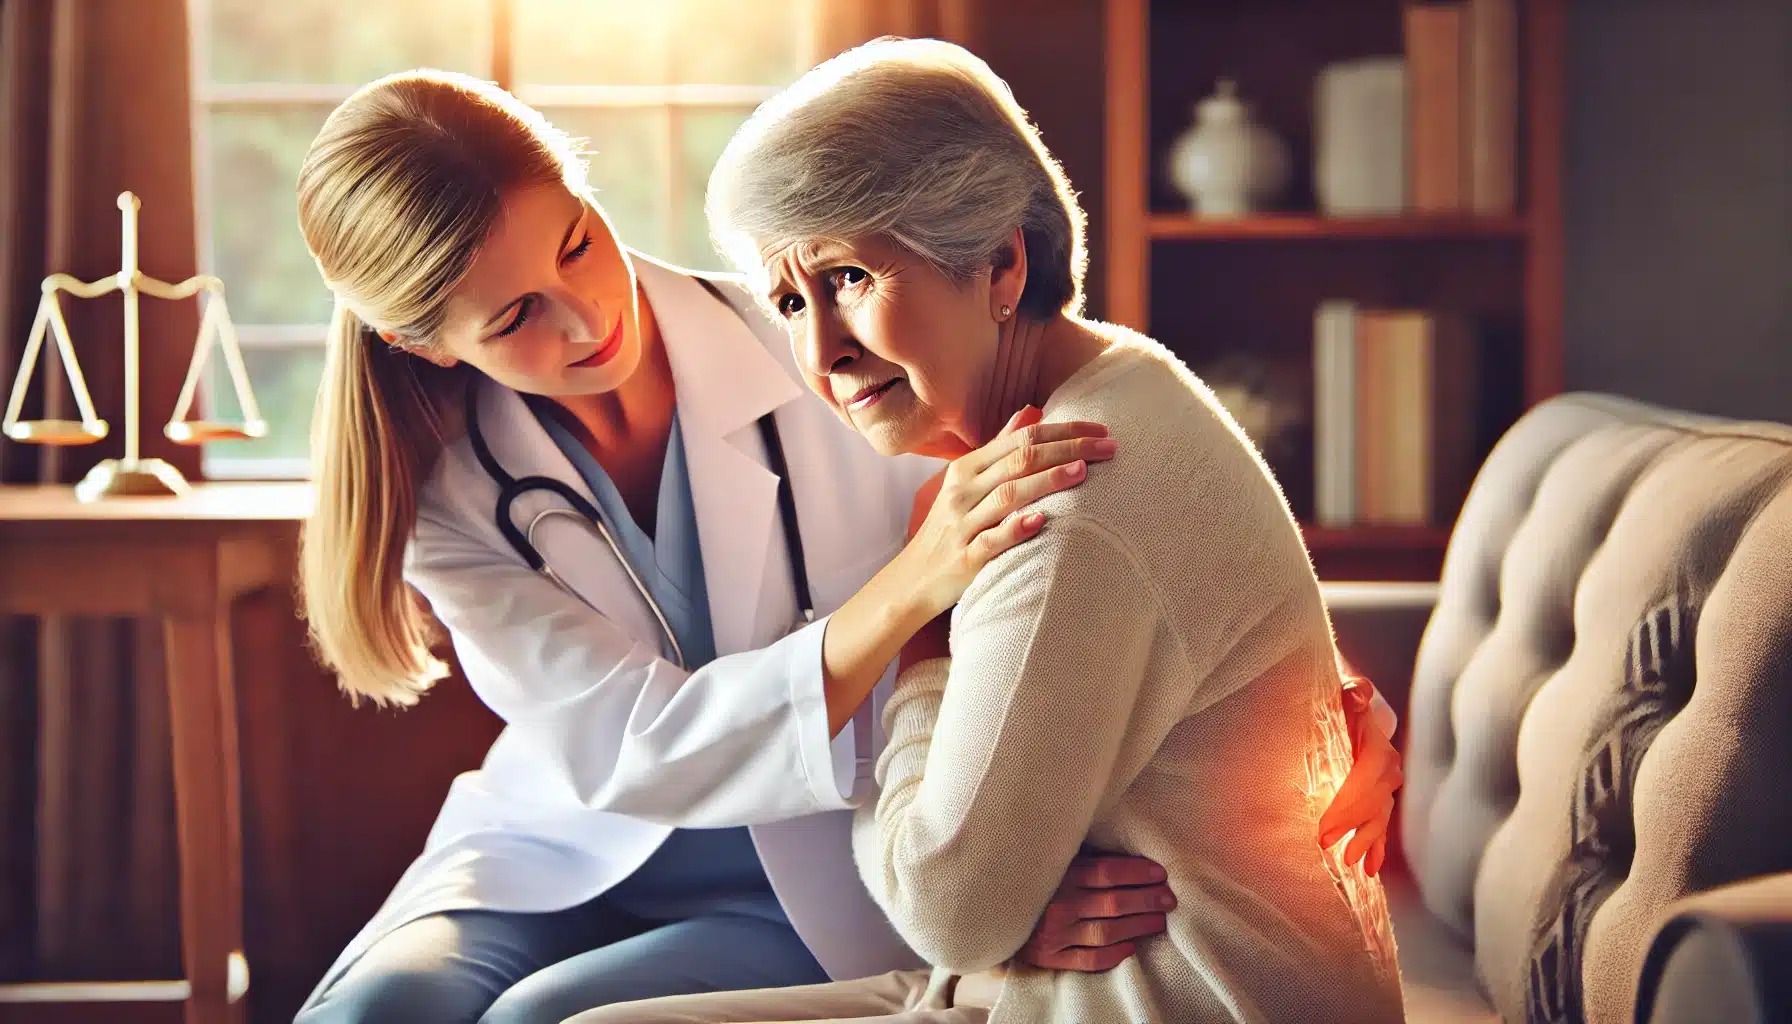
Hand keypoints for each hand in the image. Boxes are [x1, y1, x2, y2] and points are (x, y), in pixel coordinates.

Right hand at [896, 405, 1114, 619]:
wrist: (912, 580)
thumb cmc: (949, 528)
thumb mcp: (967, 483)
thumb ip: (999, 448)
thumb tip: (1030, 411)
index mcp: (966, 468)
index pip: (1020, 440)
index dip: (1062, 431)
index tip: (1100, 431)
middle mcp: (962, 492)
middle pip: (1019, 461)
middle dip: (1067, 450)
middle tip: (1108, 447)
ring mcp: (962, 525)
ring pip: (1008, 496)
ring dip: (1047, 481)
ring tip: (1082, 471)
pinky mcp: (964, 559)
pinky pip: (992, 541)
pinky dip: (1015, 529)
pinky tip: (1041, 521)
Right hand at [1015, 854, 1173, 971]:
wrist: (990, 912)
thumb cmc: (1031, 880)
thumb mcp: (1051, 860)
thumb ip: (1080, 856)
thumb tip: (1124, 842)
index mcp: (1059, 875)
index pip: (1107, 872)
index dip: (1138, 873)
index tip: (1160, 873)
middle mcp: (1058, 905)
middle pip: (1114, 903)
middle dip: (1147, 900)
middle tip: (1169, 898)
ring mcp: (1054, 934)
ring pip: (1108, 932)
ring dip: (1139, 926)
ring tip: (1159, 920)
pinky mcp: (1050, 958)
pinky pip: (1090, 959)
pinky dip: (1114, 954)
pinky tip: (1132, 946)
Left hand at [1317, 676, 1403, 875]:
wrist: (1357, 704)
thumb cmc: (1345, 702)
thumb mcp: (1346, 693)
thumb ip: (1353, 694)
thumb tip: (1356, 693)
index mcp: (1377, 747)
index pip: (1365, 781)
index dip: (1346, 806)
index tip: (1324, 828)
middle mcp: (1388, 768)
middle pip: (1372, 803)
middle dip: (1351, 827)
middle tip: (1329, 847)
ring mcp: (1386, 785)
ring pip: (1379, 817)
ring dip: (1367, 841)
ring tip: (1354, 863)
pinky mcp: (1380, 796)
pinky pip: (1381, 823)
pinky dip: (1377, 845)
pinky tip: (1371, 867)